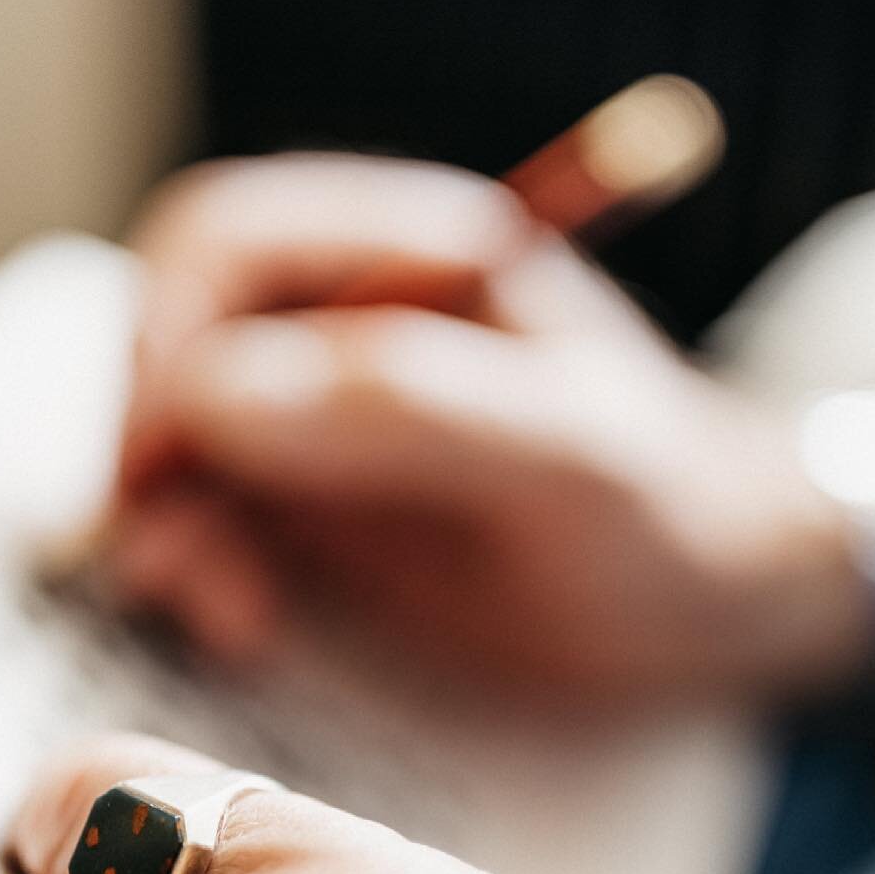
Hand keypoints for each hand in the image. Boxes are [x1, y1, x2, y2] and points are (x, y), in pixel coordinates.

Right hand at [104, 155, 874, 704]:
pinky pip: (212, 527)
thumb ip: (402, 409)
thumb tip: (209, 400)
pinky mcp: (320, 514)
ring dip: (167, 529)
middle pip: (173, 346)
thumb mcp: (565, 456)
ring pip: (178, 450)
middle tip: (180, 567)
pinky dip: (198, 573)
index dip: (165, 343)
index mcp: (410, 254)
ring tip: (231, 619)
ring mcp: (325, 425)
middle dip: (154, 455)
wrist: (720, 605)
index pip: (222, 246)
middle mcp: (346, 327)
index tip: (163, 466)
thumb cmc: (675, 511)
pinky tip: (243, 627)